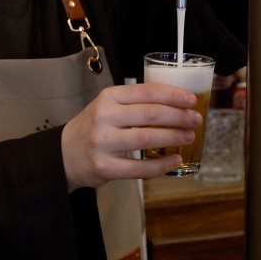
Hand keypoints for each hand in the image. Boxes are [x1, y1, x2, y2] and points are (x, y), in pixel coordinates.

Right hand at [60, 83, 201, 190]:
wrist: (64, 153)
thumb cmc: (94, 125)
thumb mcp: (108, 105)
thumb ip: (135, 103)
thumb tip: (176, 104)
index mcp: (108, 96)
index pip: (146, 92)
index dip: (172, 95)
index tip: (192, 99)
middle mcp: (104, 116)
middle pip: (150, 114)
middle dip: (178, 116)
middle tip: (196, 119)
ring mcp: (103, 142)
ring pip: (146, 138)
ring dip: (173, 137)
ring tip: (189, 136)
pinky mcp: (105, 166)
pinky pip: (139, 167)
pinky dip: (161, 164)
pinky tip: (175, 159)